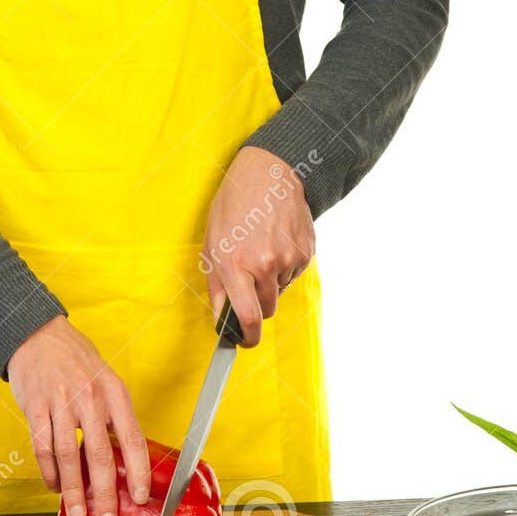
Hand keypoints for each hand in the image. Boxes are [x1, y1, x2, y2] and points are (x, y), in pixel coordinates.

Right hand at [6, 316, 150, 515]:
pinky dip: (49, 472)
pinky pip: (43, 447)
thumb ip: (114, 417)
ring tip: (78, 513)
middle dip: (104, 493)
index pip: (132, 438)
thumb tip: (126, 460)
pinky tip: (54, 487)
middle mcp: (90, 397)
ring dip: (73, 490)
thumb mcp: (106, 381)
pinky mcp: (35, 406)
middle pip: (99, 454)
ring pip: (68, 456)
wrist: (38, 335)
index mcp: (115, 393)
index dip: (138, 472)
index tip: (139, 498)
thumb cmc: (77, 362)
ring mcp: (61, 401)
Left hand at [201, 146, 314, 346]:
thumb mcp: (211, 243)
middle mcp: (264, 264)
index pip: (248, 317)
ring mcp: (288, 258)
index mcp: (236, 264)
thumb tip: (220, 318)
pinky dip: (285, 267)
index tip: (245, 341)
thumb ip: (216, 286)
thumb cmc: (233, 206)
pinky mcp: (305, 251)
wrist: (268, 174)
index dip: (248, 337)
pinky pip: (294, 274)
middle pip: (267, 309)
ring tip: (261, 250)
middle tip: (249, 282)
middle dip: (257, 305)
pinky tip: (276, 242)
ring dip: (271, 282)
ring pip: (280, 291)